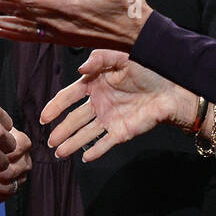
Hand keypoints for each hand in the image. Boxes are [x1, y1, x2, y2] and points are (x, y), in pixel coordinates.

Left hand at [0, 0, 151, 50]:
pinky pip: (33, 38)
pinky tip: (1, 34)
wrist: (138, 37)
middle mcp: (59, 22)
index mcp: (68, 6)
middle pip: (21, 14)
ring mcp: (60, 33)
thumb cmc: (126, 7)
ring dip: (0, 22)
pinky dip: (15, 35)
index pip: (32, 0)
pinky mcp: (63, 39)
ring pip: (23, 28)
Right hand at [40, 50, 194, 162]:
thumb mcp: (122, 57)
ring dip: (72, 143)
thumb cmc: (149, 69)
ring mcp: (109, 119)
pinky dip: (95, 151)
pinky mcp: (121, 132)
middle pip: (74, 119)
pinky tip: (83, 158)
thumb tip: (79, 70)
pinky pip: (105, 143)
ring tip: (58, 152)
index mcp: (95, 84)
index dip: (55, 106)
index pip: (69, 96)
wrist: (172, 88)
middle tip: (49, 140)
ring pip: (86, 134)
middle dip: (61, 130)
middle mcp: (99, 103)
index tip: (44, 117)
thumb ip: (99, 59)